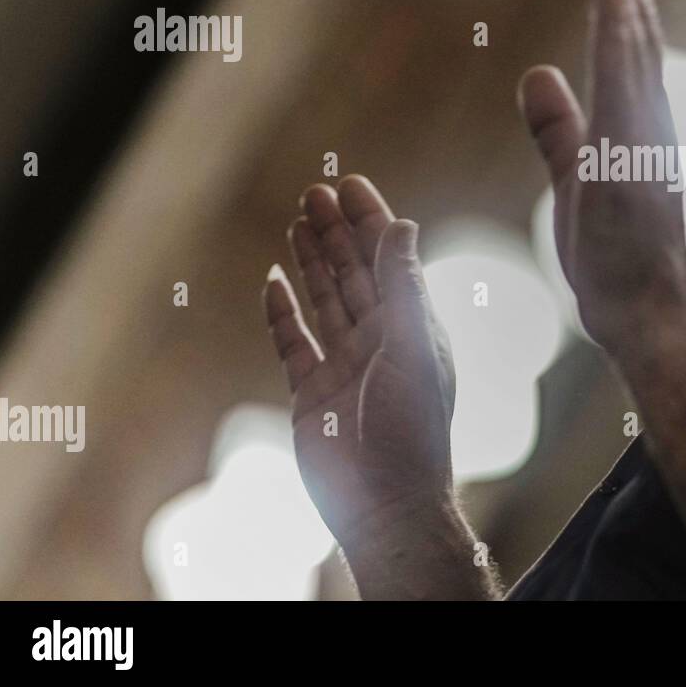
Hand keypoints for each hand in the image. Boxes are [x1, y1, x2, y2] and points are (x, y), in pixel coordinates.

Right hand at [262, 175, 455, 560]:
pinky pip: (294, 342)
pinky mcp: (314, 394)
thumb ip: (404, 286)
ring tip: (297, 221)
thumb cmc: (410, 427)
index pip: (389, 259)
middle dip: (335, 232)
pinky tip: (272, 281)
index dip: (370, 220)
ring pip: (325, 300)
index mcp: (412, 326)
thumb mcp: (412, 346)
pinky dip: (283, 312)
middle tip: (313, 191)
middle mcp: (381, 341)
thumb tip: (404, 225)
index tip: (348, 183)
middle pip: (354, 273)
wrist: (385, 502)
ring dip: (311, 262)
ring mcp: (346, 366)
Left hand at [517, 0, 685, 353]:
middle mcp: (645, 106)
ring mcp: (643, 123)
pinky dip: (621, 17)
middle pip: (624, 9)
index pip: (611, 26)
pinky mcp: (633, 145)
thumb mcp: (574, 176)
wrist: (646, 311)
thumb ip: (557, 127)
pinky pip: (625, 69)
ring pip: (627, 25)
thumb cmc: (614, 258)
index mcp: (629, 111)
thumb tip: (534, 75)